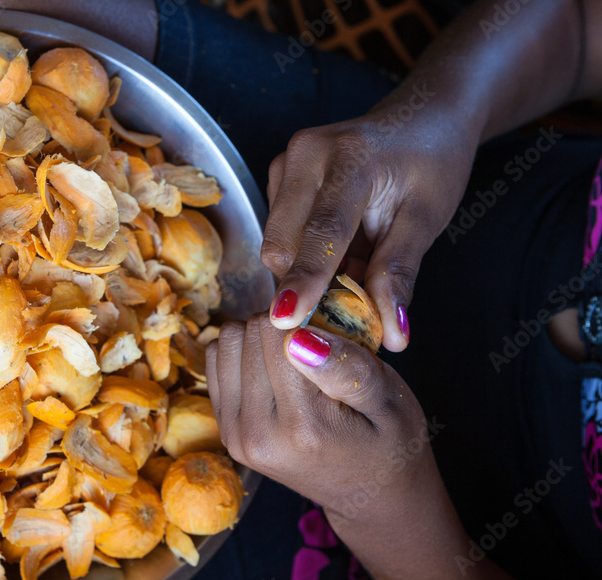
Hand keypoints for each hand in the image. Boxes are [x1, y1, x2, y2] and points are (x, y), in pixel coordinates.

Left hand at [207, 315, 433, 521]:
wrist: (369, 496)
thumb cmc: (390, 443)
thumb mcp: (390, 402)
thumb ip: (349, 368)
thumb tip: (299, 338)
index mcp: (303, 427)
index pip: (278, 330)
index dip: (308, 316)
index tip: (332, 333)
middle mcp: (258, 435)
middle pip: (249, 331)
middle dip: (283, 325)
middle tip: (317, 346)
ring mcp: (235, 436)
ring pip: (227, 341)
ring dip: (259, 338)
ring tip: (296, 358)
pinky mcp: (225, 432)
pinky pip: (216, 362)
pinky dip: (243, 354)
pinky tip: (275, 370)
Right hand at [262, 99, 479, 351]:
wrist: (422, 115)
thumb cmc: (432, 163)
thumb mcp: (427, 218)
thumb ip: (400, 273)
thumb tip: (393, 335)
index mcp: (351, 157)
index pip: (323, 230)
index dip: (306, 279)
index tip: (286, 320)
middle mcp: (306, 154)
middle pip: (283, 244)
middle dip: (305, 284)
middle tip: (348, 302)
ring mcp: (286, 161)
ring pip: (277, 244)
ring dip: (307, 269)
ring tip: (352, 259)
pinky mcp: (278, 173)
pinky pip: (279, 233)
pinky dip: (305, 252)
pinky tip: (338, 242)